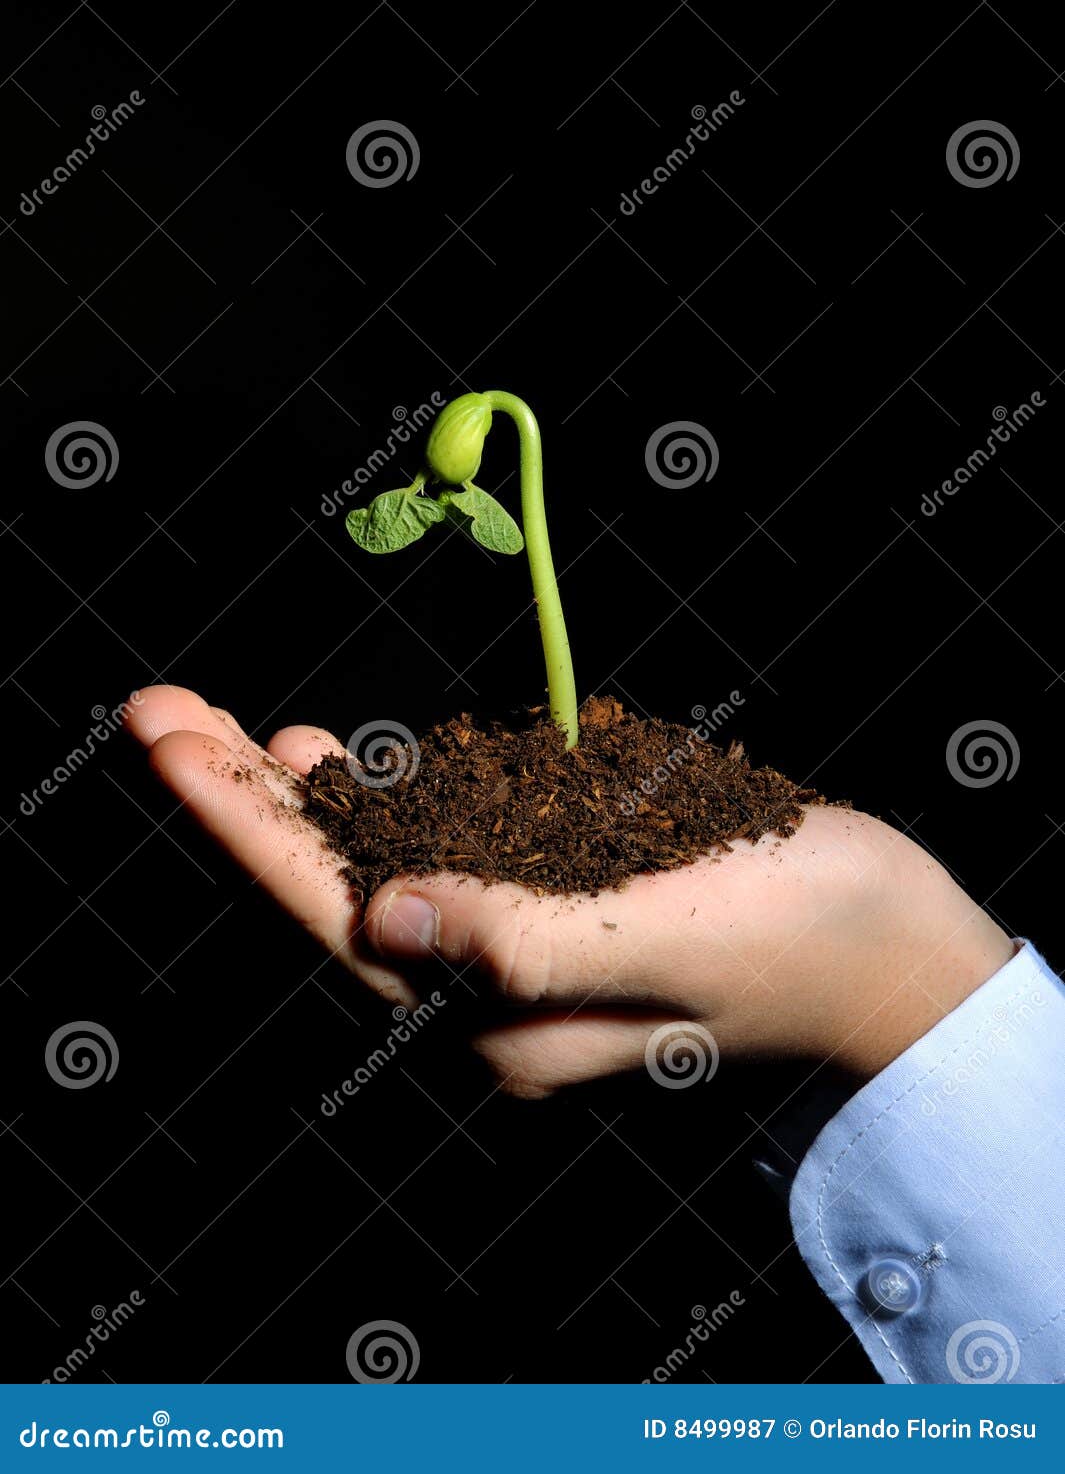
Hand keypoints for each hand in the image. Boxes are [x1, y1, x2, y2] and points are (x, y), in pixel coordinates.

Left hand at [126, 686, 1013, 1096]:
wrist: (892, 945)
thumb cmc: (801, 936)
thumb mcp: (668, 934)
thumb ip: (524, 937)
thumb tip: (381, 912)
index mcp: (503, 1019)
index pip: (337, 915)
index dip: (244, 826)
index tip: (170, 744)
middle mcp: (489, 995)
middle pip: (328, 890)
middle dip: (236, 800)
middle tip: (154, 710)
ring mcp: (517, 949)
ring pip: (370, 867)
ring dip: (286, 797)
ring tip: (210, 728)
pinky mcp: (549, 899)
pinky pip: (435, 849)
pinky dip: (375, 799)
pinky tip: (330, 761)